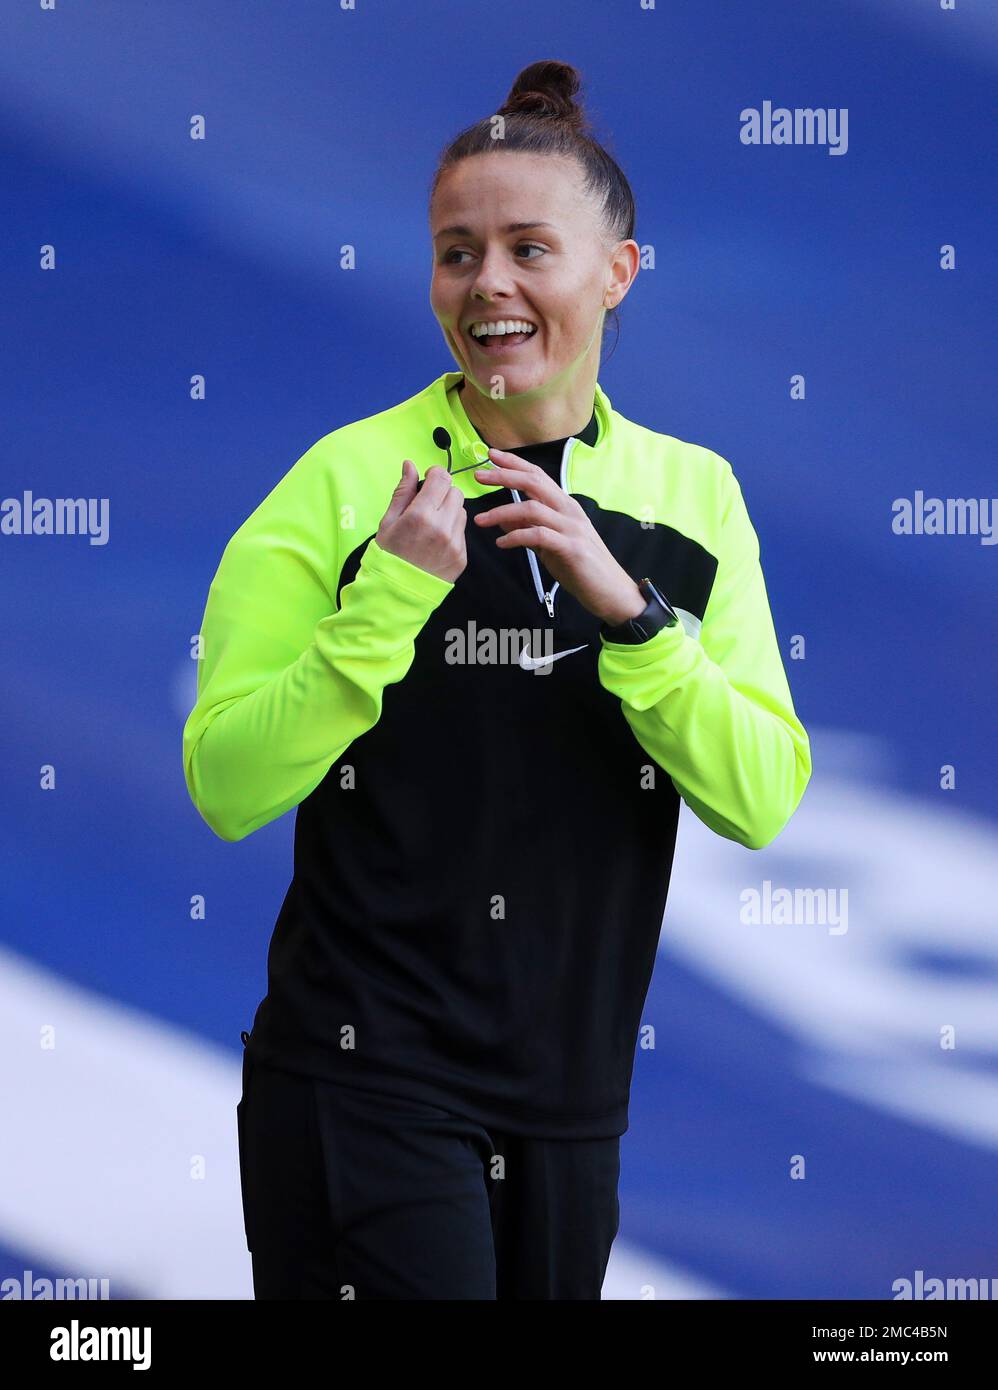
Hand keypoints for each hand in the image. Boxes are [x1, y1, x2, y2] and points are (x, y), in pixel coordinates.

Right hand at [376, 462, 467, 582]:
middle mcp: (441, 528)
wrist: (397, 591)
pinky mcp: (461, 556)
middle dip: (443, 493)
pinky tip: (436, 541)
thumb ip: (403, 491)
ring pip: (462, 511)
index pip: (442, 478)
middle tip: (428, 505)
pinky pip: (462, 531)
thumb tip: (409, 465)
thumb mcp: (388, 521)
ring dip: (449, 511)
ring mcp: (454, 543)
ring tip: (432, 525)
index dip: (435, 475)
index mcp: (420, 516)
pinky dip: (452, 530)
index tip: (429, 481)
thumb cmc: (389, 555)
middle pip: (455, 492)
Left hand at [473, 449, 645, 624]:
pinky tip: (501, 544)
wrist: (611, 591)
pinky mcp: (571, 547)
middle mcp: (569, 511)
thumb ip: (530, 530)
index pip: (538, 476)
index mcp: (565, 506)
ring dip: (501, 512)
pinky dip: (516, 537)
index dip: (514, 464)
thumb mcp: (550, 545)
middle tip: (479, 476)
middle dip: (504, 476)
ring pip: (532, 508)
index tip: (491, 456)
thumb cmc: (582, 567)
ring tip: (480, 521)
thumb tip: (503, 520)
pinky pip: (538, 535)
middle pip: (534, 482)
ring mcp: (571, 528)